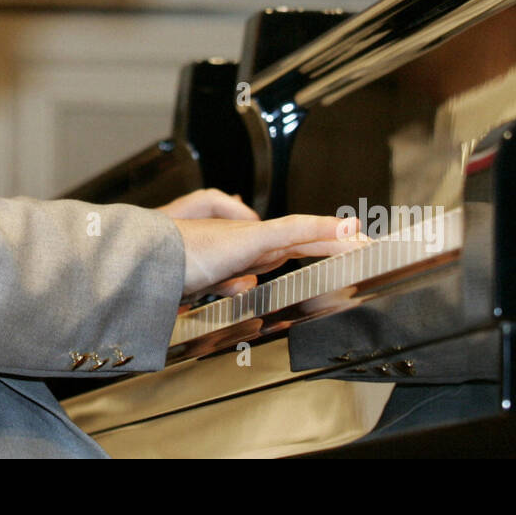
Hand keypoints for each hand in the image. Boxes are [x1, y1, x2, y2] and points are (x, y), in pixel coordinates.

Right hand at [157, 188, 365, 299]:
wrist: (149, 261)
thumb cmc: (169, 270)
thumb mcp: (205, 285)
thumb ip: (228, 283)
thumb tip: (248, 283)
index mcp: (243, 251)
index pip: (290, 246)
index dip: (316, 244)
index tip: (343, 249)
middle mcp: (251, 239)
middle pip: (304, 238)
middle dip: (335, 242)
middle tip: (365, 245)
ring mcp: (252, 235)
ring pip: (306, 233)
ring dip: (337, 238)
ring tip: (366, 242)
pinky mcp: (252, 236)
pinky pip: (294, 230)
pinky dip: (321, 229)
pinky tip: (346, 231)